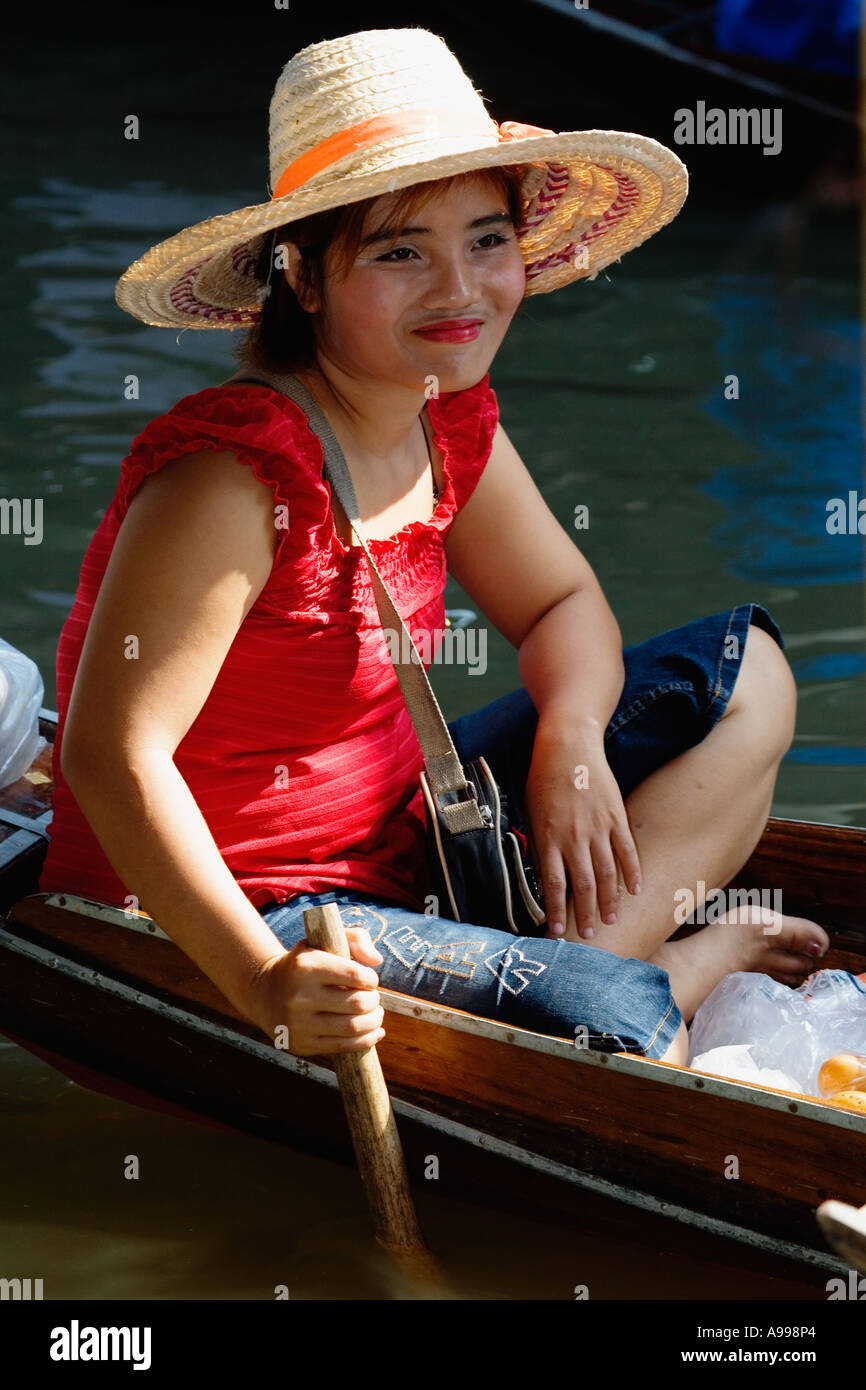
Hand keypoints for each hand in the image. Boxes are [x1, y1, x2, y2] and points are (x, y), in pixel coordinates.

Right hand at [246, 927, 384, 1055]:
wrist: (262, 992)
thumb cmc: (303, 964)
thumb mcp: (322, 940)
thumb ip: (355, 938)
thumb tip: (376, 960)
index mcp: (306, 967)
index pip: (355, 975)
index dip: (371, 979)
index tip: (369, 980)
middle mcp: (300, 996)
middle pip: (357, 1003)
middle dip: (374, 1001)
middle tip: (372, 998)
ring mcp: (299, 1023)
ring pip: (353, 1027)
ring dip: (374, 1021)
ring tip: (375, 1013)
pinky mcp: (302, 1044)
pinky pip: (343, 1046)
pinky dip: (366, 1040)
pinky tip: (374, 1032)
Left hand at [524, 723, 641, 940]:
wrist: (568, 745)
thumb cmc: (544, 778)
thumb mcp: (532, 812)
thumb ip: (541, 843)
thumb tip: (544, 873)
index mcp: (549, 837)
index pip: (554, 885)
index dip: (556, 911)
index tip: (556, 932)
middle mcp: (574, 837)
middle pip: (583, 885)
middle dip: (587, 914)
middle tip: (591, 934)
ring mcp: (598, 828)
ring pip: (607, 873)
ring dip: (609, 900)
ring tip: (611, 919)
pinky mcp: (616, 817)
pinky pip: (627, 850)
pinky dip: (633, 872)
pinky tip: (636, 890)